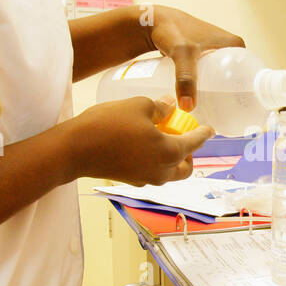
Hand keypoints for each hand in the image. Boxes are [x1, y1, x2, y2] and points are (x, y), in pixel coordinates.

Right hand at [68, 96, 212, 184]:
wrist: (75, 149)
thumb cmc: (108, 125)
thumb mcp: (139, 105)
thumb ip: (159, 107)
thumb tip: (169, 106)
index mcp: (169, 152)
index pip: (195, 143)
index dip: (204, 134)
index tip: (210, 129)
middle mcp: (161, 170)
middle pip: (185, 169)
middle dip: (190, 155)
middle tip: (185, 138)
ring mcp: (144, 178)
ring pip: (168, 174)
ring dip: (172, 160)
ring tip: (163, 141)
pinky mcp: (129, 180)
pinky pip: (151, 173)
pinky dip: (155, 163)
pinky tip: (145, 147)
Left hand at [146, 6, 244, 110]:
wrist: (154, 21)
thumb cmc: (172, 32)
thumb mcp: (183, 54)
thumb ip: (185, 78)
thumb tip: (188, 108)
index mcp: (236, 45)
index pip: (249, 73)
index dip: (247, 92)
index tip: (239, 111)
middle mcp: (229, 47)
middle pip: (235, 78)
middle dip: (231, 97)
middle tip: (221, 116)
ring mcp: (215, 52)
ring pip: (222, 77)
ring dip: (219, 93)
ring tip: (212, 113)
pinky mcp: (202, 56)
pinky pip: (210, 75)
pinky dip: (207, 86)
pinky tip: (201, 101)